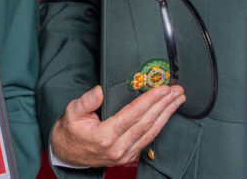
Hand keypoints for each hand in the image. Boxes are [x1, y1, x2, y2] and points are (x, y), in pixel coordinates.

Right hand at [50, 84, 184, 166]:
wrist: (68, 154)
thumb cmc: (71, 131)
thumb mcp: (71, 113)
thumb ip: (85, 101)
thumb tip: (99, 91)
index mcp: (105, 136)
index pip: (133, 115)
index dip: (149, 101)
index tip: (162, 89)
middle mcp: (118, 148)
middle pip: (147, 123)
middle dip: (164, 105)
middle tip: (177, 90)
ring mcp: (125, 154)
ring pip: (151, 132)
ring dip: (167, 114)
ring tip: (178, 99)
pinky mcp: (129, 157)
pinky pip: (148, 139)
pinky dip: (160, 125)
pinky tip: (167, 114)